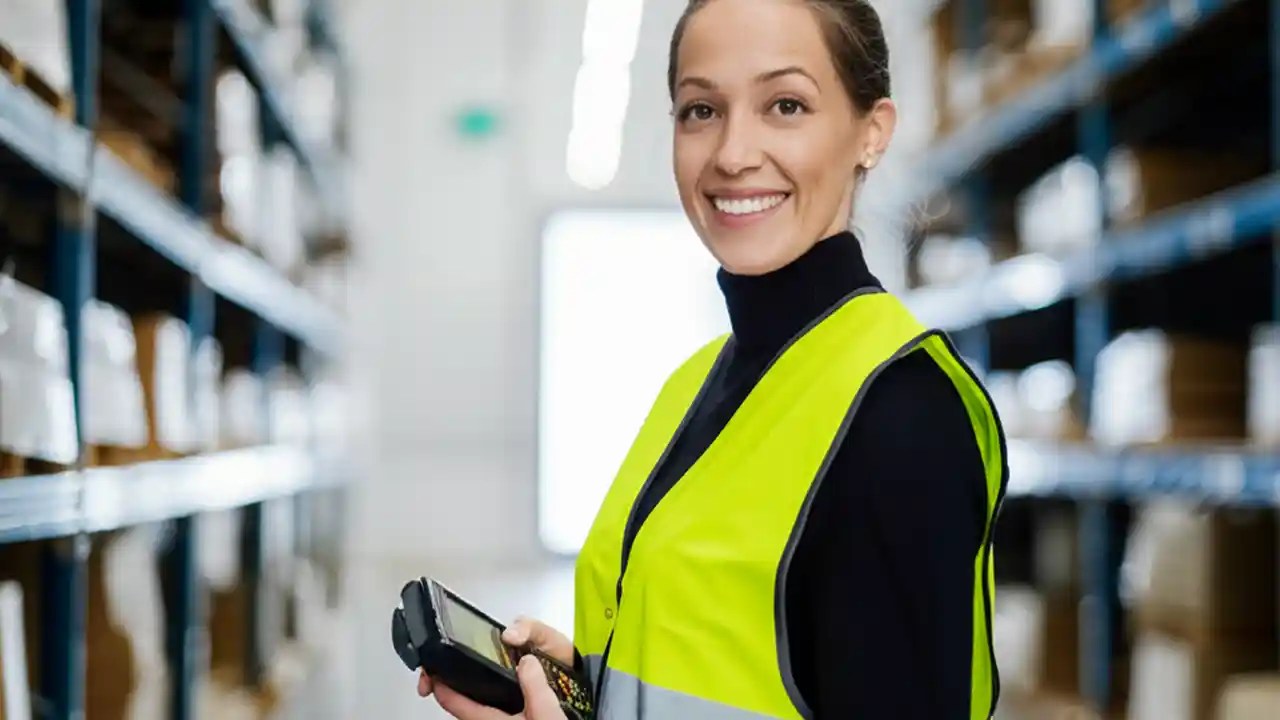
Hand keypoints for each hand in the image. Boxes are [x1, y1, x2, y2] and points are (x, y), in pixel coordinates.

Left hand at [416, 617, 574, 698]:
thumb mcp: (547, 711)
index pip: (452, 702)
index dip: (438, 683)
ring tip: (464, 671)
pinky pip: (488, 709)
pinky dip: (485, 695)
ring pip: (474, 708)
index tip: (430, 669)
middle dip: (450, 686)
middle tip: (440, 670)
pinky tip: (495, 685)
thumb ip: (535, 684)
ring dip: (467, 692)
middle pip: (459, 705)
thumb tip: (524, 660)